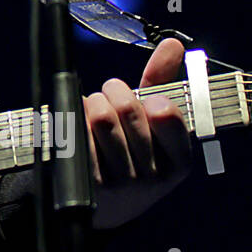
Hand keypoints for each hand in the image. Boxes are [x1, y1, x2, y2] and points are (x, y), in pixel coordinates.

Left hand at [84, 37, 192, 228]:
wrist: (107, 208)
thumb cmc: (134, 154)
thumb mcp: (154, 126)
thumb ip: (163, 83)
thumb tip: (173, 43)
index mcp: (178, 163)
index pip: (166, 112)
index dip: (148, 96)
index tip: (143, 99)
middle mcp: (152, 178)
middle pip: (126, 109)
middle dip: (113, 90)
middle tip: (110, 92)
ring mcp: (119, 184)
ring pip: (100, 118)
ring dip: (91, 101)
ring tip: (94, 105)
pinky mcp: (86, 184)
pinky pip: (76, 133)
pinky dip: (73, 117)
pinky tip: (77, 121)